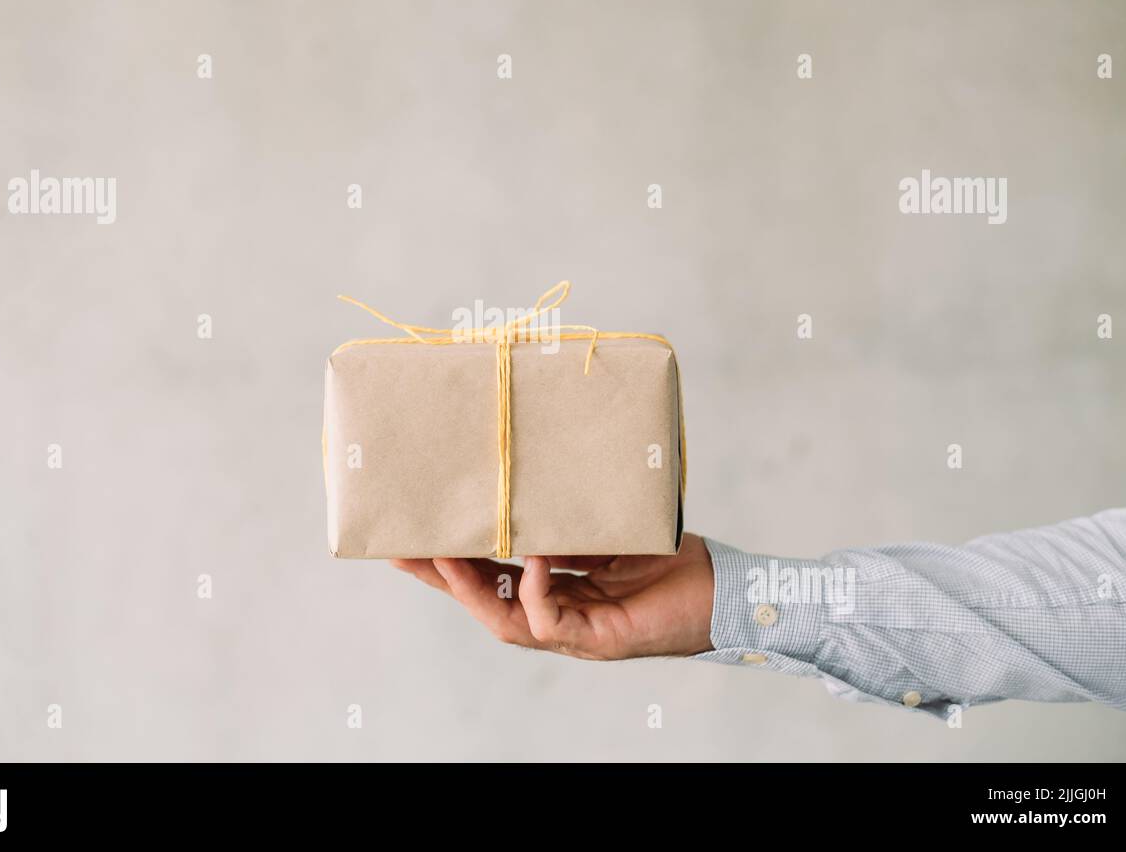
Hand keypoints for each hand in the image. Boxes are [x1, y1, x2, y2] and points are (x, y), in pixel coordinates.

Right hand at [391, 533, 715, 659]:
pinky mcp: (599, 637)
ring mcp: (575, 631)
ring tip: (444, 556)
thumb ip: (571, 524)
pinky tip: (531, 557)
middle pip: (484, 602)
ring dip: (471, 589)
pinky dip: (535, 587)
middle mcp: (558, 615)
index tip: (413, 536)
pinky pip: (550, 617)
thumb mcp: (608, 533)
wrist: (723, 592)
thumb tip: (531, 488)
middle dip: (440, 578)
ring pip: (504, 619)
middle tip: (402, 549)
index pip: (491, 578)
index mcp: (556, 589)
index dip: (450, 562)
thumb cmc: (672, 561)